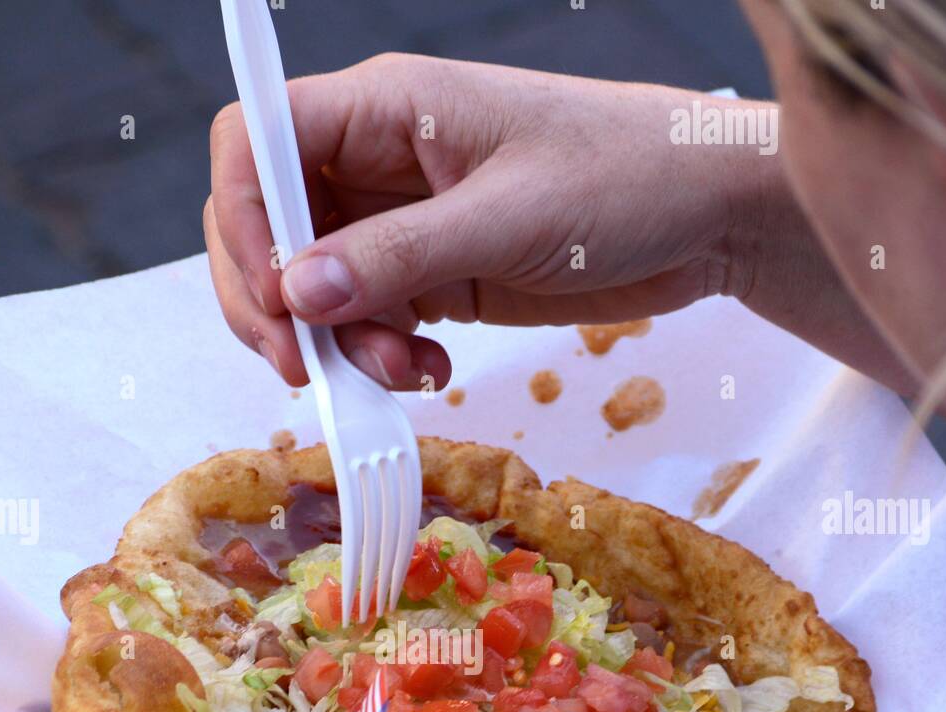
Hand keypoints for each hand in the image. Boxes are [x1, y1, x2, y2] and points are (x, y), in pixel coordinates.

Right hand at [205, 56, 768, 389]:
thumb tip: (297, 293)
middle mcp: (377, 162)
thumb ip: (397, 256)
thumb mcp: (508, 218)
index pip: (258, 142)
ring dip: (339, 344)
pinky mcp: (432, 276)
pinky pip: (368, 322)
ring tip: (405, 369)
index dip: (241, 219)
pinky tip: (432, 367)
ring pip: (314, 289)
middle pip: (268, 227)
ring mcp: (401, 224)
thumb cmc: (624, 177)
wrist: (704, 219)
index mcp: (386, 107)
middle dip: (276, 305)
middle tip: (308, 370)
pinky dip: (381, 357)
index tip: (273, 298)